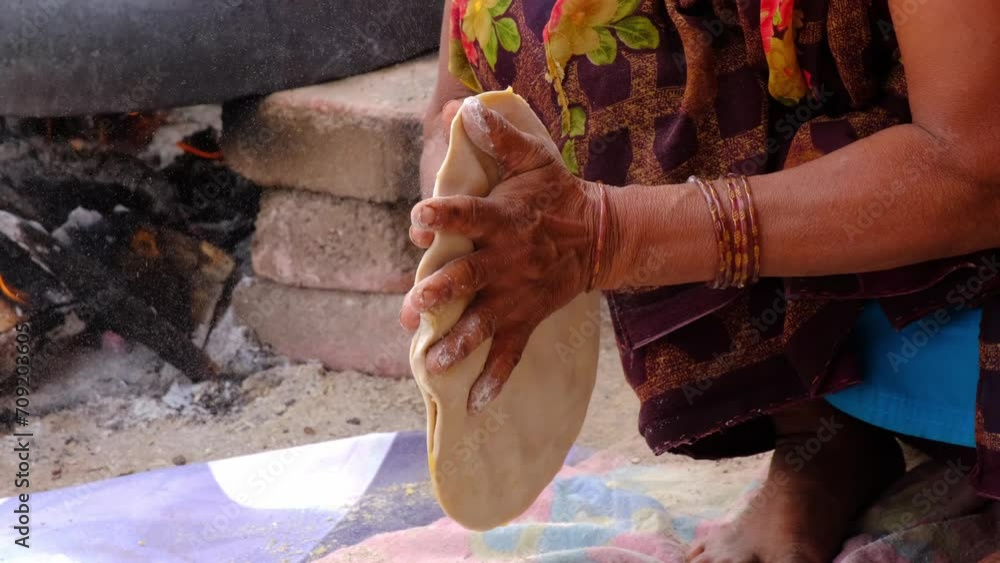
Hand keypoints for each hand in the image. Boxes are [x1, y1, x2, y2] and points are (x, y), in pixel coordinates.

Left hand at [402, 98, 600, 413]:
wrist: (601, 236)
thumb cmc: (558, 194)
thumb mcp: (534, 159)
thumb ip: (499, 137)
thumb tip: (466, 109)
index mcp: (502, 220)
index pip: (468, 216)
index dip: (443, 218)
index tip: (419, 220)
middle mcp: (506, 260)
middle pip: (468, 278)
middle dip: (440, 293)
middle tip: (414, 307)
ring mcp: (517, 294)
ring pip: (484, 322)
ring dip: (459, 342)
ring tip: (433, 362)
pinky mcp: (528, 317)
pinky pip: (512, 352)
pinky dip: (496, 377)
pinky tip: (475, 403)